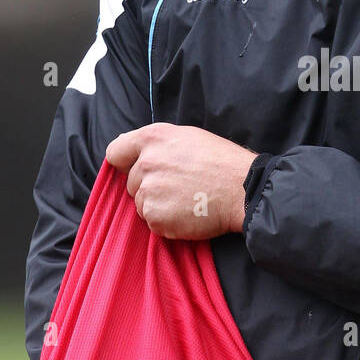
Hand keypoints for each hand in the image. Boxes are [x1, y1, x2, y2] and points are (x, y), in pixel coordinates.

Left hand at [105, 123, 257, 238]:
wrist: (244, 189)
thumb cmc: (223, 162)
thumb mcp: (189, 137)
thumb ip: (159, 145)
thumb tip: (137, 156)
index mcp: (153, 138)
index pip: (116, 152)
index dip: (125, 163)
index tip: (136, 170)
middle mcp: (146, 162)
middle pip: (131, 183)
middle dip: (149, 187)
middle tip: (180, 188)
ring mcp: (149, 190)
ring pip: (141, 204)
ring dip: (159, 206)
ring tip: (187, 201)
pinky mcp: (155, 216)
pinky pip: (153, 222)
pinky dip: (167, 223)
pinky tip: (188, 213)